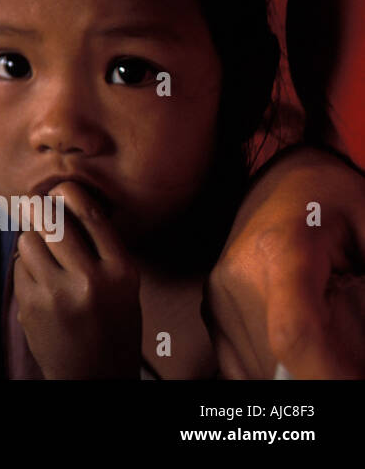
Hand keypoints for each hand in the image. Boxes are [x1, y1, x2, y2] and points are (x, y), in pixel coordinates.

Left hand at [14, 182, 140, 378]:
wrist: (95, 377)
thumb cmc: (111, 326)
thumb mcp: (123, 288)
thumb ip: (99, 250)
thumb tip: (59, 202)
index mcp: (122, 272)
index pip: (91, 216)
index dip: (69, 193)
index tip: (59, 188)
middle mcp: (91, 281)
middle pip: (52, 222)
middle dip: (39, 210)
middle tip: (34, 206)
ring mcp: (57, 294)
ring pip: (28, 241)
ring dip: (31, 240)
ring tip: (42, 254)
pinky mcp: (31, 306)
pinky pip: (19, 267)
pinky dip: (25, 268)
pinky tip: (39, 283)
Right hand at [206, 148, 364, 378]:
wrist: (286, 179)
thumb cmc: (336, 201)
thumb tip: (364, 355)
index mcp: (281, 250)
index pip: (296, 334)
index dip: (328, 376)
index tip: (355, 384)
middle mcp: (236, 277)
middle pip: (281, 363)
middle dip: (326, 374)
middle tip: (353, 360)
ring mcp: (219, 298)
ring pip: (261, 371)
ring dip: (300, 374)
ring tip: (330, 348)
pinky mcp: (212, 312)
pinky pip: (242, 367)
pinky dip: (275, 372)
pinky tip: (302, 356)